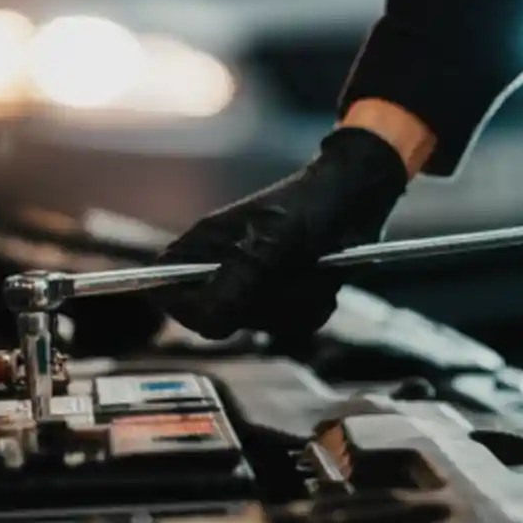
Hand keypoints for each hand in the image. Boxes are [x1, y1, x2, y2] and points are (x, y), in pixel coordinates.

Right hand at [155, 128, 407, 339]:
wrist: (356, 198)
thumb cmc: (308, 206)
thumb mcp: (270, 243)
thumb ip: (235, 282)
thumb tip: (206, 320)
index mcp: (202, 247)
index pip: (166, 292)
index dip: (189, 307)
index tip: (224, 305)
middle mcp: (223, 269)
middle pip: (220, 320)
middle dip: (261, 304)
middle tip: (284, 271)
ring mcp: (254, 285)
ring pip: (262, 324)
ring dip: (294, 301)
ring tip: (308, 268)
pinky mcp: (283, 295)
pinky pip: (291, 323)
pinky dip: (312, 304)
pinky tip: (320, 277)